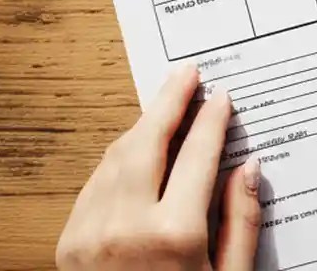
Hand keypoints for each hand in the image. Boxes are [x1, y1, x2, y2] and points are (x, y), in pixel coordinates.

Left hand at [56, 64, 261, 270]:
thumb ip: (241, 223)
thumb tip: (248, 169)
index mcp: (174, 235)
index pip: (197, 156)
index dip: (211, 121)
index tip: (220, 99)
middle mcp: (126, 227)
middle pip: (148, 140)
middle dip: (169, 101)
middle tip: (186, 75)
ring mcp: (90, 233)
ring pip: (117, 156)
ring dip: (143, 127)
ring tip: (165, 106)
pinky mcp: (69, 241)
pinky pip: (96, 184)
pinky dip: (119, 161)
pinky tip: (138, 150)